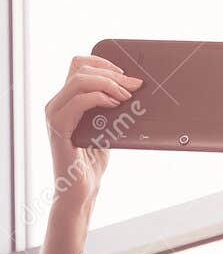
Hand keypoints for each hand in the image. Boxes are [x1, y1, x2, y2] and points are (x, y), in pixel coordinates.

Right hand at [45, 55, 142, 209]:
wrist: (81, 191)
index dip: (102, 62)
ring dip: (108, 84)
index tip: (125, 72)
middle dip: (112, 74)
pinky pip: (78, 101)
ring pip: (79, 80)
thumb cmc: (92, 163)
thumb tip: (133, 93)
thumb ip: (110, 110)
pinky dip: (99, 98)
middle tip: (135, 85)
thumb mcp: (105, 129)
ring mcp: (55, 113)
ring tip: (128, 96)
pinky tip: (115, 105)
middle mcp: (57, 103)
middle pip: (81, 69)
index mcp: (66, 100)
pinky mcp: (59, 127)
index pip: (79, 65)